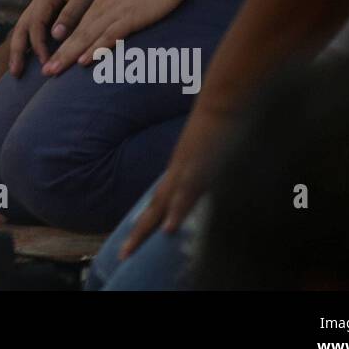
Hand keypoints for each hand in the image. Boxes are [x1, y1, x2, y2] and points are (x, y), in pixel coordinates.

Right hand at [8, 0, 119, 77]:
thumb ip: (72, 12)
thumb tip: (54, 36)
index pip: (35, 23)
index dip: (37, 45)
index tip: (45, 63)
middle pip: (23, 25)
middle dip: (18, 49)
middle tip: (15, 72)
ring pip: (29, 24)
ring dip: (23, 46)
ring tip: (19, 67)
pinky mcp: (58, 2)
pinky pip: (41, 23)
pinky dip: (35, 39)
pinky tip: (38, 52)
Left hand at [43, 0, 195, 74]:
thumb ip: (122, 6)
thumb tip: (120, 21)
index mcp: (103, 1)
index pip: (79, 26)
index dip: (65, 45)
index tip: (53, 60)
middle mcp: (104, 6)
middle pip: (77, 34)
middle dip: (60, 55)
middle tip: (45, 73)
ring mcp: (116, 11)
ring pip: (87, 36)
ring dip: (69, 55)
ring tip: (53, 71)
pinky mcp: (131, 15)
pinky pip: (110, 34)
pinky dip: (96, 48)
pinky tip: (85, 61)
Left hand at [119, 99, 232, 258]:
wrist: (225, 95)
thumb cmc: (223, 117)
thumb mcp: (213, 147)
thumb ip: (208, 164)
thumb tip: (211, 175)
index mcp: (181, 166)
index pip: (160, 198)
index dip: (148, 218)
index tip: (136, 238)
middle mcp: (178, 168)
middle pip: (153, 205)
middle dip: (139, 232)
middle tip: (123, 254)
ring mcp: (186, 166)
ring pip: (163, 203)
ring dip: (148, 227)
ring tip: (133, 248)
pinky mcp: (199, 163)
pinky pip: (185, 193)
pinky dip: (176, 211)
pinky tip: (168, 229)